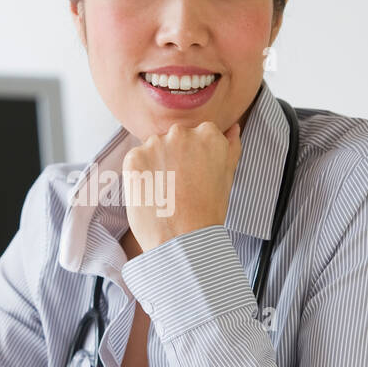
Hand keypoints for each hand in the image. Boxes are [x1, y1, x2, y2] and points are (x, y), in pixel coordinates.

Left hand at [122, 120, 241, 252]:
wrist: (183, 239)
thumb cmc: (208, 211)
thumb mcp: (227, 176)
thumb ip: (230, 146)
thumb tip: (233, 127)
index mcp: (208, 133)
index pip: (196, 135)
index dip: (194, 157)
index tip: (194, 175)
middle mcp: (181, 132)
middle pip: (174, 139)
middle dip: (174, 157)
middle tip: (179, 187)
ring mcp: (155, 144)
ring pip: (153, 148)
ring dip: (155, 165)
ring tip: (165, 192)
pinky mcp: (134, 157)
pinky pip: (136, 161)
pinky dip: (140, 175)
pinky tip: (151, 193)